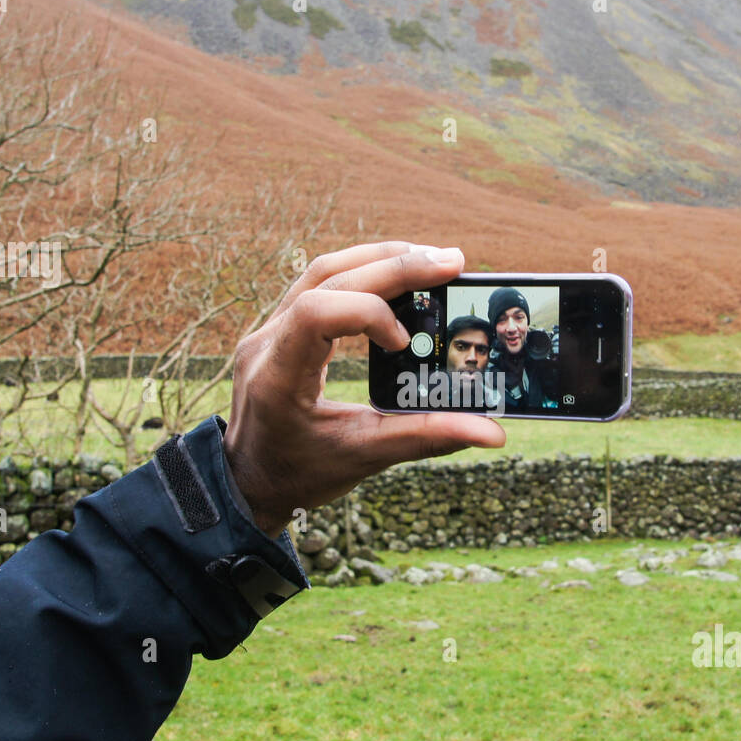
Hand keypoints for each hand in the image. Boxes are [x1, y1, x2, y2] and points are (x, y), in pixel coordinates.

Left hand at [224, 240, 506, 537]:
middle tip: (453, 263)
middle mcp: (266, 342)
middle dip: (395, 266)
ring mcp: (267, 329)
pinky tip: (397, 278)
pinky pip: (318, 282)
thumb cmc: (300, 475)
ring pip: (322, 269)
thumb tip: (492, 433)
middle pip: (328, 277)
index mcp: (277, 376)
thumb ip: (426, 438)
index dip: (370, 313)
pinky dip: (362, 273)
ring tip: (431, 261)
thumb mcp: (364, 459)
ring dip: (379, 259)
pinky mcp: (277, 327)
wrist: (248, 482)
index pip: (316, 312)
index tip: (403, 343)